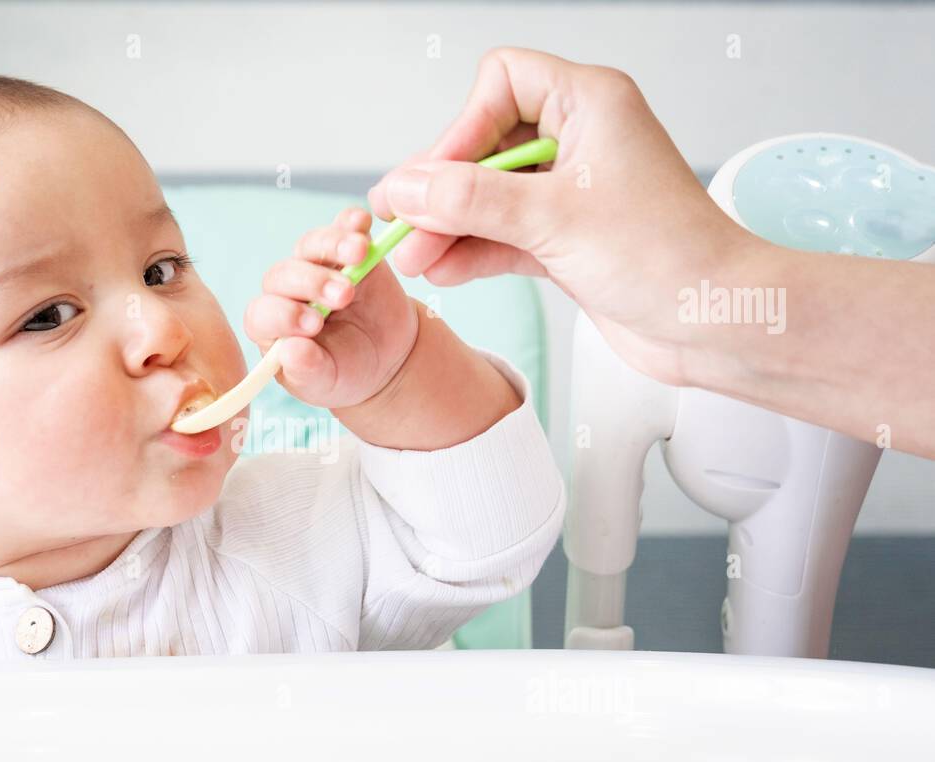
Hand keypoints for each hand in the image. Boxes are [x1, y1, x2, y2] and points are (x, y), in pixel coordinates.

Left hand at [244, 206, 419, 408]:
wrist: (384, 358)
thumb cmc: (344, 373)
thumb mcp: (326, 383)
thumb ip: (306, 370)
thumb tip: (292, 351)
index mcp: (270, 326)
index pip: (263, 313)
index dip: (284, 314)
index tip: (314, 325)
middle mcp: (286, 291)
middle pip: (284, 274)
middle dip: (312, 282)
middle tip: (344, 296)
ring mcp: (316, 266)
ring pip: (311, 245)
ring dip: (333, 245)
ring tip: (360, 255)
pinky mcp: (347, 250)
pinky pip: (344, 227)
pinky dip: (352, 222)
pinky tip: (364, 223)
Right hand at [367, 47, 749, 384]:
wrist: (715, 323)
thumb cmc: (668, 257)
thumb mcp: (553, 219)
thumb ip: (470, 201)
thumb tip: (405, 187)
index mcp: (590, 104)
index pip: (501, 83)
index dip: (460, 128)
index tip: (434, 180)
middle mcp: (579, 140)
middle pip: (484, 144)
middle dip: (442, 188)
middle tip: (401, 223)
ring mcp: (571, 192)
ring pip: (489, 195)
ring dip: (449, 226)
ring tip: (413, 258)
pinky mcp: (566, 238)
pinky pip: (503, 234)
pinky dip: (472, 250)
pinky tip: (443, 270)